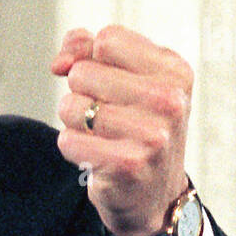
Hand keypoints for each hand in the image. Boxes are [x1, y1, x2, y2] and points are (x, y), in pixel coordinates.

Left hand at [51, 25, 194, 235]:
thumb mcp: (126, 79)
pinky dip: (73, 148)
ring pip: (71, 106)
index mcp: (174, 71)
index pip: (106, 39)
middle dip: (81, 93)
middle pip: (83, 73)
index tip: (101, 79)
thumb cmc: (135, 126)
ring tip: (102, 136)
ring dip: (75, 123)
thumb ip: (87, 51)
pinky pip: (68, 140)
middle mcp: (170, 100)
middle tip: (106, 116)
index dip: (89, 57)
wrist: (153, 196)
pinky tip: (97, 157)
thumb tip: (60, 62)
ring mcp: (152, 134)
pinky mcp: (128, 164)